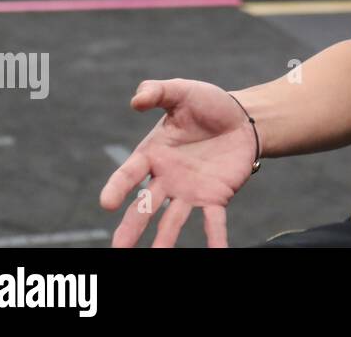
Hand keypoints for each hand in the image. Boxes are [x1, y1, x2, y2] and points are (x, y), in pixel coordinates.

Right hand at [99, 79, 257, 247]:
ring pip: (172, 220)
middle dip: (131, 227)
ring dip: (165, 240)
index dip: (117, 187)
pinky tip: (216, 252)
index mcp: (152, 154)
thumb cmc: (208, 104)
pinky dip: (214, 238)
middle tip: (118, 249)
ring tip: (156, 258)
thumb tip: (136, 99)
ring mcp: (189, 191)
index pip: (129, 173)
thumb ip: (158, 91)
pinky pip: (213, 221)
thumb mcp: (183, 91)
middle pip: (144, 206)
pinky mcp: (214, 198)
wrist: (243, 118)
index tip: (106, 203)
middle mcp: (166, 178)